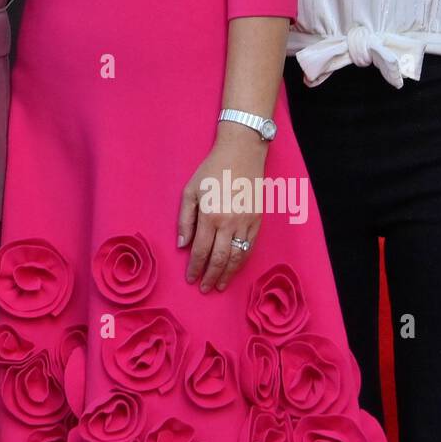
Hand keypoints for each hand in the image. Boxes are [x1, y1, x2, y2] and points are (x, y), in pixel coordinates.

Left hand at [178, 125, 267, 292]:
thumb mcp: (190, 190)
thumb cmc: (211, 170)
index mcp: (209, 215)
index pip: (201, 250)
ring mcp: (246, 222)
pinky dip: (242, 261)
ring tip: (219, 285)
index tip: (191, 279)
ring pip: (237, 257)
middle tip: (204, 288)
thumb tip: (182, 245)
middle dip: (211, 276)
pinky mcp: (258, 220)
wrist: (242, 153)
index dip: (195, 268)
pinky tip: (234, 268)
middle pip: (219, 258)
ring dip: (228, 274)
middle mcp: (228, 222)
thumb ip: (185, 220)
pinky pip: (249, 247)